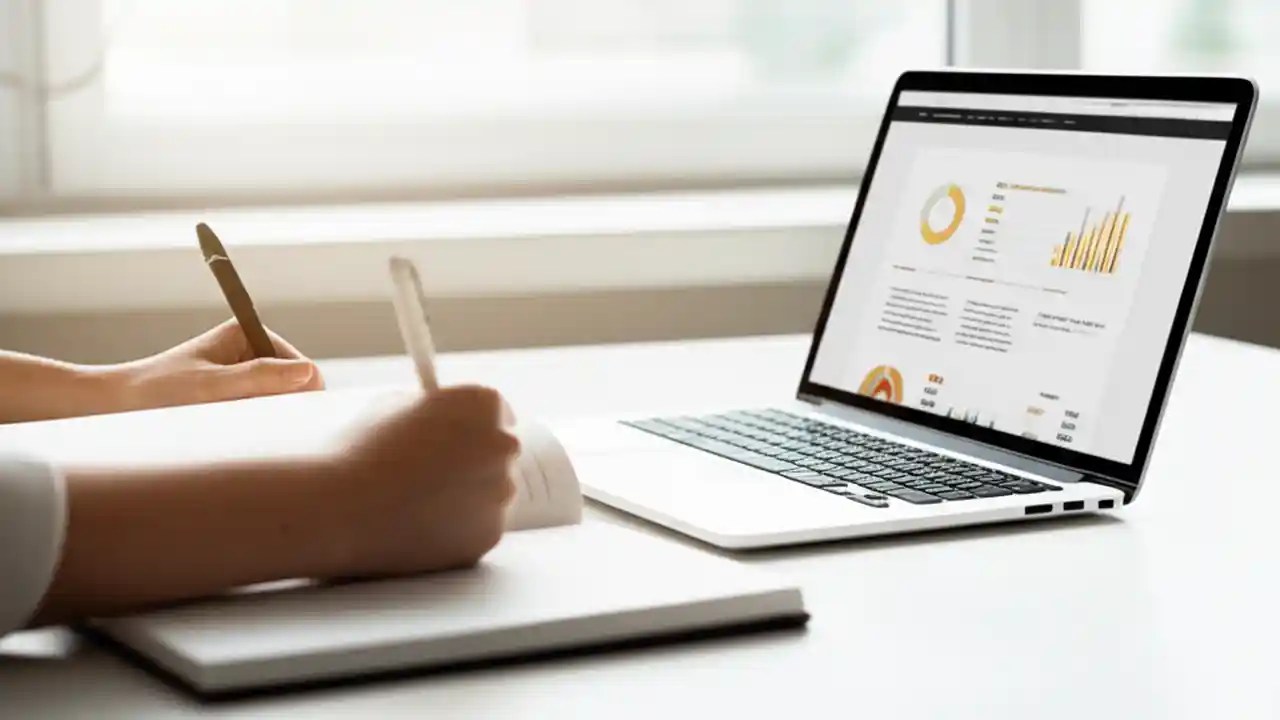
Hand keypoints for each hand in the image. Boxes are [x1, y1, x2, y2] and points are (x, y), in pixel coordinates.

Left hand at [110, 319, 324, 411]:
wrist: (114, 406)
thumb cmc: (156, 393)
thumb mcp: (212, 387)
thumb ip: (261, 378)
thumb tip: (310, 373)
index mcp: (246, 332)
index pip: (301, 367)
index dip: (299, 395)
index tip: (277, 417)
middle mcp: (247, 349)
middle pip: (291, 385)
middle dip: (278, 408)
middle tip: (245, 422)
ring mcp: (240, 373)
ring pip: (276, 402)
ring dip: (262, 418)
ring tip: (229, 425)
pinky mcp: (230, 394)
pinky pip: (258, 412)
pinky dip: (249, 425)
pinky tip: (226, 430)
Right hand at [329, 385, 520, 577]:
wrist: (340, 508)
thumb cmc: (359, 453)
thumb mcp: (394, 405)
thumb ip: (431, 409)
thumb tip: (438, 418)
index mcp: (482, 404)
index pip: (497, 411)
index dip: (473, 424)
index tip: (460, 435)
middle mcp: (502, 445)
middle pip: (500, 451)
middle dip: (475, 459)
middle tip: (439, 472)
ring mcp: (499, 492)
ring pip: (491, 493)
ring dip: (468, 495)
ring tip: (419, 502)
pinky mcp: (488, 535)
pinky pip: (480, 528)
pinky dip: (459, 530)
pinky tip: (422, 524)